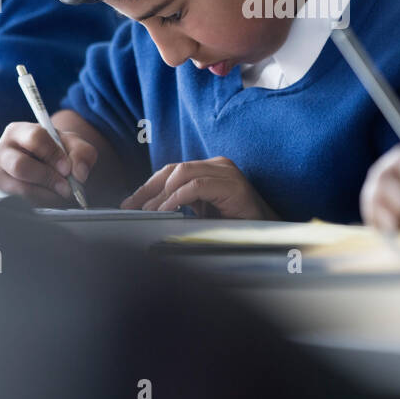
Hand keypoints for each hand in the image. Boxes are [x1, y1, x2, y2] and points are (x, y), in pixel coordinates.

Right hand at [0, 121, 97, 205]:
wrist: (47, 164)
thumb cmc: (56, 151)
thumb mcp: (73, 145)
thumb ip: (82, 153)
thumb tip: (79, 173)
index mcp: (18, 131)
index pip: (35, 138)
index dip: (53, 154)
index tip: (67, 168)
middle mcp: (2, 151)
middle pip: (20, 166)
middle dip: (48, 178)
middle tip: (67, 186)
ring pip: (22, 188)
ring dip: (48, 194)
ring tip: (63, 192)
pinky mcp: (2, 193)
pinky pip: (23, 202)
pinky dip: (42, 202)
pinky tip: (51, 196)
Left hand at [121, 157, 277, 218]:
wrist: (269, 234)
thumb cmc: (237, 224)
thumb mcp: (203, 210)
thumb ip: (184, 202)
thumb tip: (151, 208)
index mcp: (210, 168)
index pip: (172, 170)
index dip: (148, 185)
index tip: (130, 202)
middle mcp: (218, 165)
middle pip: (172, 169)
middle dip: (148, 189)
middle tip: (131, 207)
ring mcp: (227, 172)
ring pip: (182, 174)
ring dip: (161, 195)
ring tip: (149, 212)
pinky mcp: (232, 186)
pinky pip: (196, 186)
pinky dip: (177, 198)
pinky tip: (167, 211)